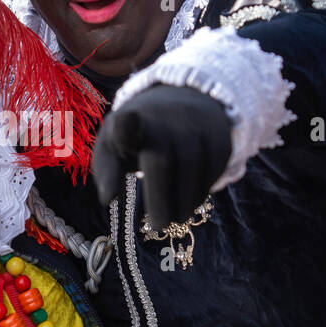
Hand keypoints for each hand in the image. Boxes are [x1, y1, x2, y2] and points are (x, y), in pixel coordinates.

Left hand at [93, 85, 231, 227]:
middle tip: (157, 224)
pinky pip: (212, 175)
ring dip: (183, 204)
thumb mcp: (115, 143)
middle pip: (162, 163)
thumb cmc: (137, 133)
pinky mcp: (220, 139)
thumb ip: (105, 169)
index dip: (126, 127)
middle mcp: (166, 121)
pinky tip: (188, 201)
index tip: (124, 125)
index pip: (127, 123)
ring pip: (192, 173)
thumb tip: (107, 199)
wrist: (183, 101)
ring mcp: (197, 128)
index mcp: (132, 122)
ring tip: (172, 217)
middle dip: (160, 199)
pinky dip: (199, 196)